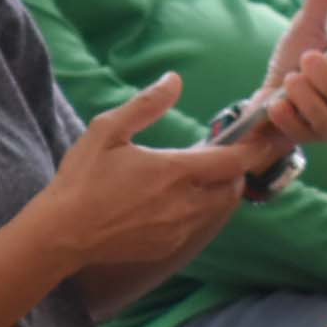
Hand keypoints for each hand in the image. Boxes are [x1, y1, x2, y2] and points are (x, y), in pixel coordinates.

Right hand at [35, 71, 259, 264]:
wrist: (61, 234)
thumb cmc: (81, 179)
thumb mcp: (108, 130)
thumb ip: (147, 104)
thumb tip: (174, 79)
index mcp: (174, 171)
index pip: (233, 161)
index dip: (254, 149)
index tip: (265, 138)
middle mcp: (184, 204)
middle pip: (233, 187)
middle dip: (234, 170)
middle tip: (221, 154)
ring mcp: (177, 229)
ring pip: (216, 208)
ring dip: (216, 190)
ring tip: (196, 175)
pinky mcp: (167, 247)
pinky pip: (194, 226)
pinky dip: (194, 210)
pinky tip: (170, 200)